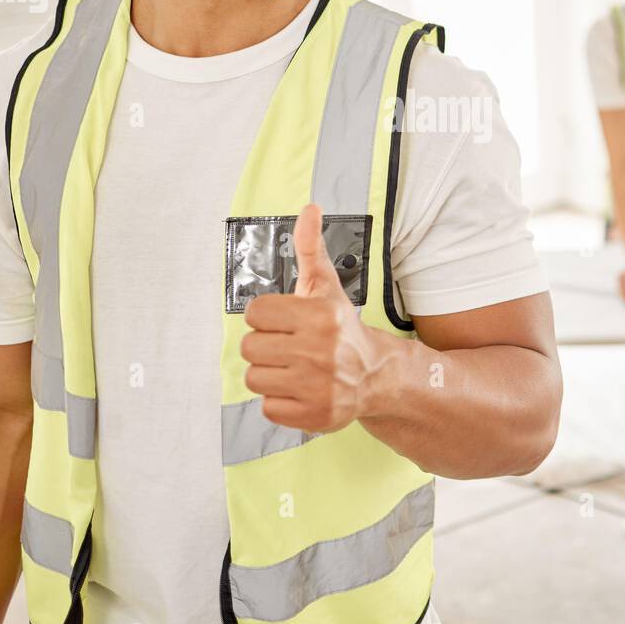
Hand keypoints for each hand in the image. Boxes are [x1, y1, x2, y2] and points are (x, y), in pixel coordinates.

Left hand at [240, 203, 384, 432]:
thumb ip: (310, 248)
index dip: (268, 317)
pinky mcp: (313, 415)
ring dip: (269, 373)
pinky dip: (279, 400)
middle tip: (290, 347)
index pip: (255, 313)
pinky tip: (299, 389)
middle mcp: (319, 351)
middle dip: (267, 345)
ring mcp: (317, 386)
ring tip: (293, 368)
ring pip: (254, 376)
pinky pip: (267, 405)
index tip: (286, 322)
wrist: (374, 375)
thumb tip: (309, 207)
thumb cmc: (340, 328)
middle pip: (250, 346)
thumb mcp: (326, 286)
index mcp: (319, 316)